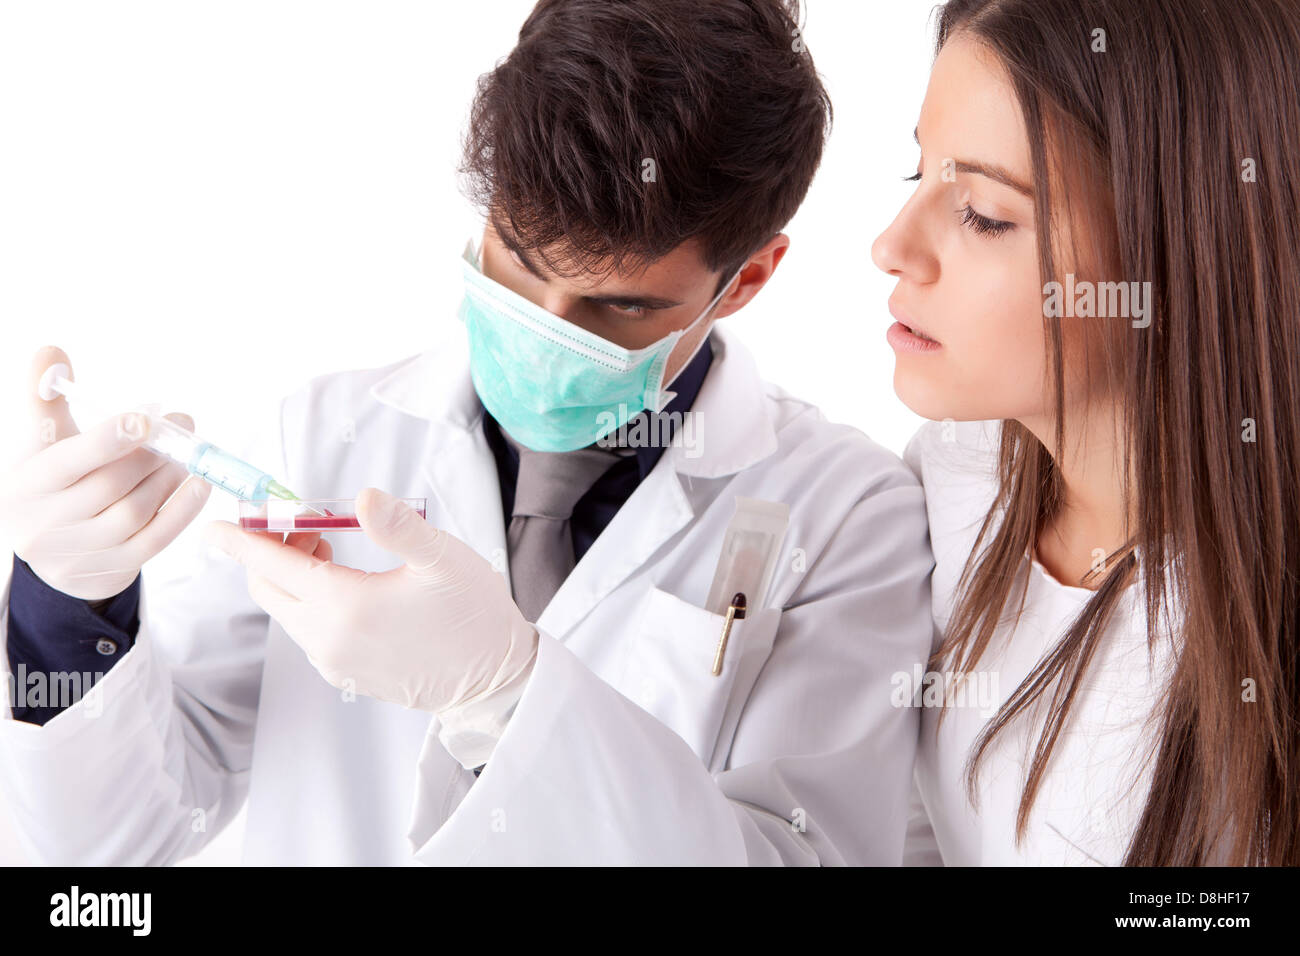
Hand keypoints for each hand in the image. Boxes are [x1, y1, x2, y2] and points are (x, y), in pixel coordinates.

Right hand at [0, 346, 212, 599]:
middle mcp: (45, 525)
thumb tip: (51, 352)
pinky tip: (199, 484)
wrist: (52, 551)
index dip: (108, 440)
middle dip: (151, 452)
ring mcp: (79, 553)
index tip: (145, 418)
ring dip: (168, 477)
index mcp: (26, 486)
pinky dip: (182, 510)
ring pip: (134, 512)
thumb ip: (45, 399)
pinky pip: (155, 540)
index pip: (67, 462)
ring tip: (188, 452)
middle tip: (182, 423)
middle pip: (109, 485)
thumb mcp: (41, 445)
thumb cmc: (52, 483)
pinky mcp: (111, 570)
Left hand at [203, 487, 537, 712]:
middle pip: (268, 589)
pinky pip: (307, 633)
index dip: (241, 540)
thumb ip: (398, 525)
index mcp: (345, 606)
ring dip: (293, 579)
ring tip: (332, 553)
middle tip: (308, 528)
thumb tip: (363, 498)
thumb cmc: (473, 614)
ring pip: (286, 612)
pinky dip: (308, 605)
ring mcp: (334, 662)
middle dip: (271, 553)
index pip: (272, 565)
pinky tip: (346, 589)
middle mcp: (328, 639)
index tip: (215, 526)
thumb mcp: (443, 558)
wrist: (493, 678)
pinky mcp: (344, 676)